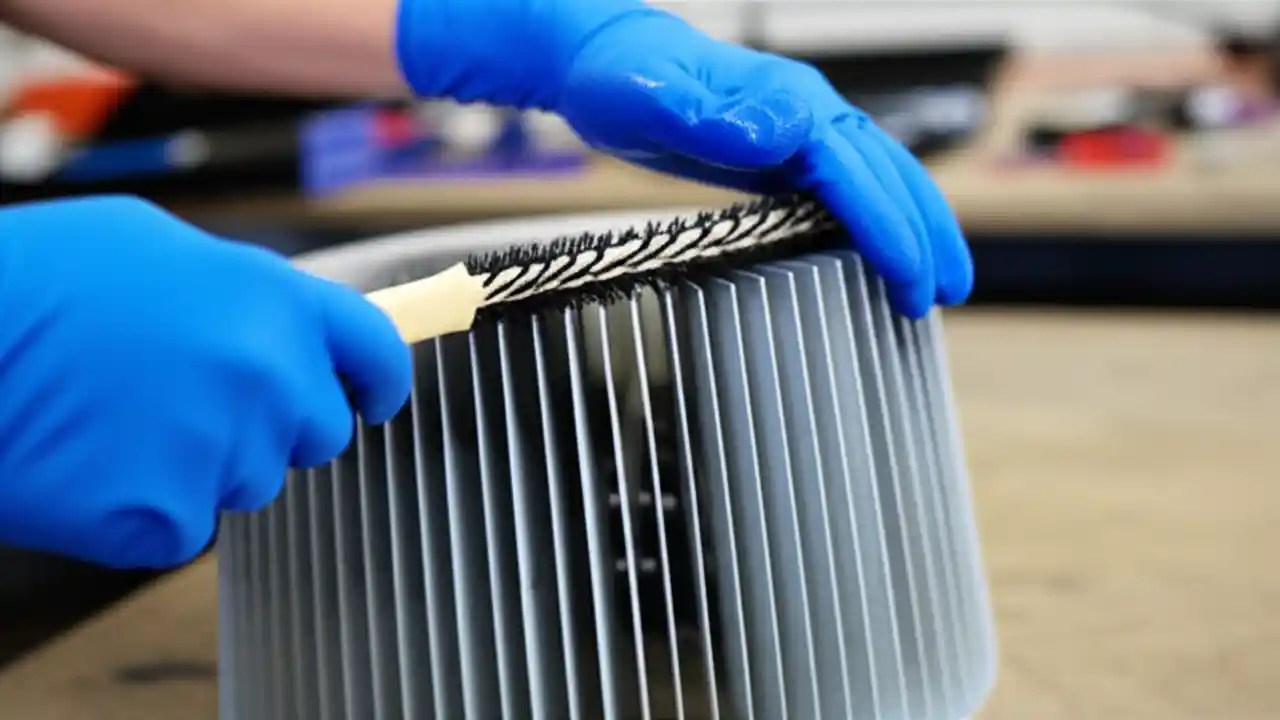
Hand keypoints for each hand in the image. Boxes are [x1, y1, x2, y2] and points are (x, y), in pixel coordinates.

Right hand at [0, 196, 410, 567]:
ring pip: (250, 480)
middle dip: (274, 424)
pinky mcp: (166, 515)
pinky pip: (185, 525)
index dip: (379, 379)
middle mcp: (268, 377)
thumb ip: (244, 294)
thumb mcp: (156, 247)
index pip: (374, 351)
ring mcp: (222, 451)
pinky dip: (146, 508)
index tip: (376, 397)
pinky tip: (95, 463)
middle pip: (319, 432)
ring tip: (122, 418)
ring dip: (204, 463)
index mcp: (272, 300)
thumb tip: (285, 328)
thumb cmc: (38, 280)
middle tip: (193, 401)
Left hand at [396, 0, 971, 316]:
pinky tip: (881, 251)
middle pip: (885, 175)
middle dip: (922, 236)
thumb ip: (715, 116)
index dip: (887, 228)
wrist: (602, 57)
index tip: (910, 277)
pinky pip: (845, 187)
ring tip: (944, 281)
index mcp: (786, 102)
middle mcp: (805, 112)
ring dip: (916, 226)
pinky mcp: (783, 150)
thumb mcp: (654, 98)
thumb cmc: (621, 77)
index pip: (854, 173)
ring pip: (878, 177)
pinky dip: (876, 219)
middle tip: (944, 297)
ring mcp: (798, 130)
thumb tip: (783, 131)